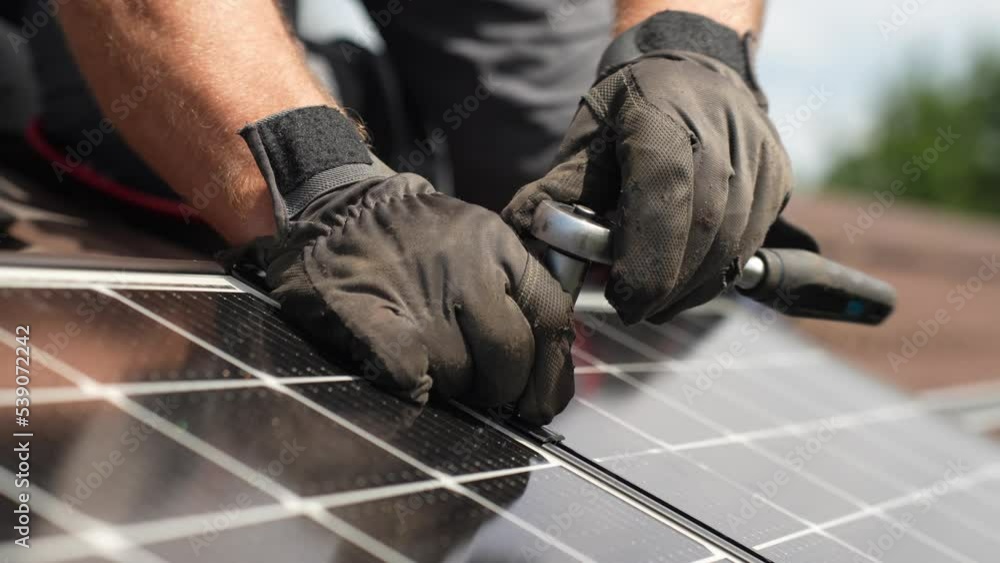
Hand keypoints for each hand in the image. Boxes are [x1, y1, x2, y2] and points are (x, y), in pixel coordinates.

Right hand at [231, 107, 574, 424]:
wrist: (335, 203)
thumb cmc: (412, 238)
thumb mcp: (475, 243)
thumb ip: (510, 295)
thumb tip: (541, 381)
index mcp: (497, 244)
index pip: (551, 315)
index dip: (551, 373)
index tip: (540, 405)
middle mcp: (465, 263)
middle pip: (509, 352)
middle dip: (501, 389)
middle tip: (483, 396)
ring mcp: (414, 287)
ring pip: (459, 371)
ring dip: (452, 389)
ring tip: (436, 372)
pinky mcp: (366, 310)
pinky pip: (409, 371)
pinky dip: (414, 386)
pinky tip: (411, 379)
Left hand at [503, 11, 791, 324]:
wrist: (691, 70)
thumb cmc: (627, 111)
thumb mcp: (585, 138)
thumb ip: (560, 192)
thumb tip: (528, 240)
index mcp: (663, 112)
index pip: (666, 190)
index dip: (647, 255)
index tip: (623, 299)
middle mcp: (722, 129)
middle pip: (704, 228)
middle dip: (666, 285)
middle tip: (633, 309)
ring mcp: (758, 153)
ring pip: (732, 244)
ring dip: (691, 288)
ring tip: (655, 301)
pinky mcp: (778, 176)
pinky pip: (750, 243)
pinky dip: (716, 274)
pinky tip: (684, 280)